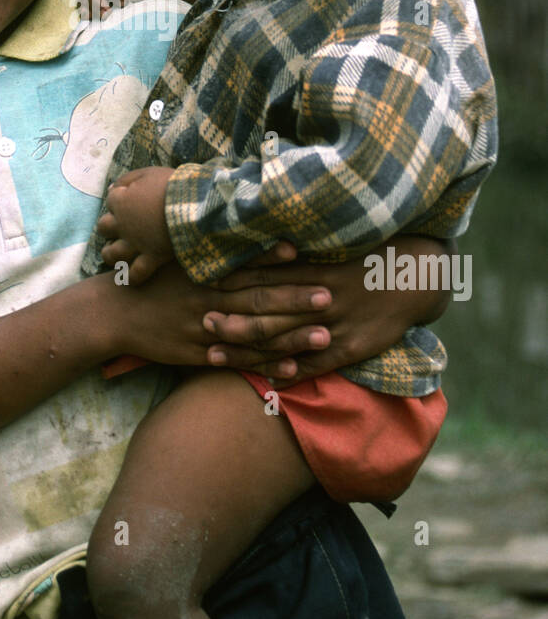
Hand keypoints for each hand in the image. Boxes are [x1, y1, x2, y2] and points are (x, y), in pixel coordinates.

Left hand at [98, 167, 174, 282]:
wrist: (194, 205)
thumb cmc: (172, 185)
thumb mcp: (148, 173)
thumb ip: (126, 180)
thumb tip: (109, 188)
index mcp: (122, 202)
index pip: (110, 200)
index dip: (119, 199)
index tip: (129, 199)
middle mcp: (123, 225)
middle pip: (103, 228)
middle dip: (108, 227)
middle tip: (119, 227)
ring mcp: (136, 243)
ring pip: (112, 254)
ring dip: (111, 253)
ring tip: (114, 253)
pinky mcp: (152, 257)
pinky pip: (137, 273)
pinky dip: (132, 276)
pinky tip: (130, 276)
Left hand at [201, 235, 454, 384]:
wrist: (417, 275)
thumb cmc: (371, 255)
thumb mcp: (337, 243)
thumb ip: (302, 247)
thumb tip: (267, 239)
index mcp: (315, 268)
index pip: (267, 275)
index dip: (235, 281)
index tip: (205, 284)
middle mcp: (320, 297)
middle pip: (269, 311)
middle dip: (234, 319)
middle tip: (202, 323)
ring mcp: (336, 324)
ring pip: (285, 341)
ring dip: (248, 350)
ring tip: (214, 356)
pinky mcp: (352, 346)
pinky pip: (317, 363)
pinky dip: (292, 371)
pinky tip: (267, 379)